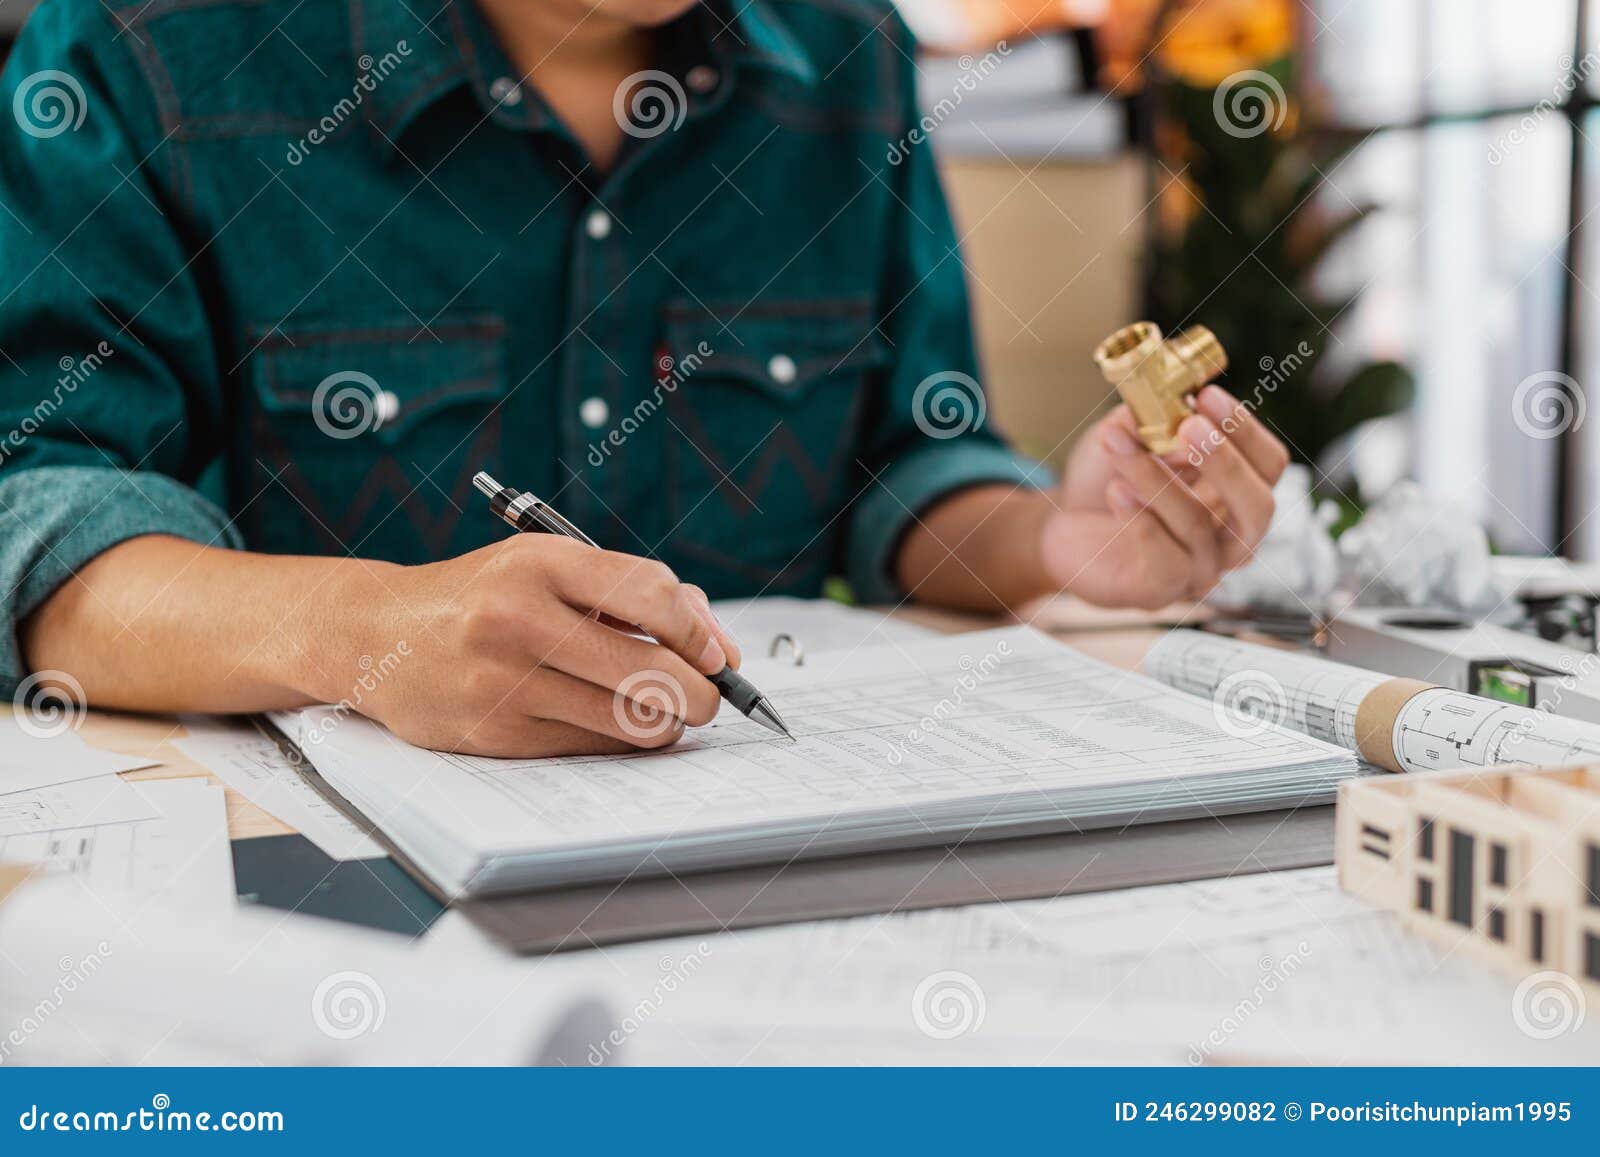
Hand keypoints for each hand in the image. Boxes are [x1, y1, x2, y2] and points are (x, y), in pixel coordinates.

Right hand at [320, 536, 739, 756]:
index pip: (651, 594)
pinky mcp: (496, 734)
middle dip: (701, 694)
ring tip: (665, 710)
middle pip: (652, 670)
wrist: (380, 635)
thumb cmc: (484, 597)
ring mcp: (504, 680)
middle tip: (709, 698)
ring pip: (630, 719)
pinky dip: (619, 738)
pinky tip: (614, 721)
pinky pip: (592, 745)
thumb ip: (634, 594)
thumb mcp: (548, 567)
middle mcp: (519, 618)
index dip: (699, 632)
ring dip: (666, 722)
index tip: (717, 655)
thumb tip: (717, 647)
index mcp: (540, 563)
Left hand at [1043, 386, 1288, 606]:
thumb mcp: (1128, 434)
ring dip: (1155, 478)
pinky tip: (1116, 492)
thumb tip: (1174, 403)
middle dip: (1225, 462)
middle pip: (1258, 506)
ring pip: (1197, 525)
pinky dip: (1141, 521)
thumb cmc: (1106, 480)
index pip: (1268, 465)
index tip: (1206, 396)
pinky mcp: (1162, 591)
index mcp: (1235, 492)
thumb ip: (1152, 417)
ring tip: (1117, 443)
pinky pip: (1165, 561)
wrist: (1059, 525)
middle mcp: (1229, 535)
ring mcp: (1199, 568)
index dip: (1244, 430)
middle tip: (1188, 426)